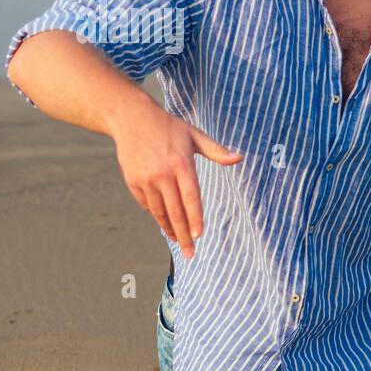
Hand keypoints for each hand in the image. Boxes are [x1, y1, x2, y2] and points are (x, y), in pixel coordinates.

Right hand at [109, 101, 241, 258]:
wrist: (131, 117)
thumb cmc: (168, 126)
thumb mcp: (193, 134)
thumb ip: (216, 150)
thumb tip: (239, 157)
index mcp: (181, 163)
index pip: (191, 198)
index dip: (195, 219)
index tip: (199, 235)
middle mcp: (163, 173)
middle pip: (175, 211)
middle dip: (184, 235)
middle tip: (190, 253)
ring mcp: (146, 178)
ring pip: (159, 212)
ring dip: (169, 229)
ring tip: (178, 241)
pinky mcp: (133, 181)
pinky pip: (147, 204)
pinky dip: (156, 215)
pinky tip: (164, 222)